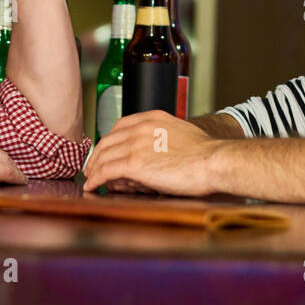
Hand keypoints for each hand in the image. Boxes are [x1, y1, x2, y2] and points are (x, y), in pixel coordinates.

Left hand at [81, 111, 225, 197]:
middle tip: (92, 167)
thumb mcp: (181, 134)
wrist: (214, 161)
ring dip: (94, 169)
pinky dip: (96, 179)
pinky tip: (93, 186)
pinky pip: (106, 171)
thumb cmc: (205, 154)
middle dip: (97, 156)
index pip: (120, 126)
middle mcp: (140, 128)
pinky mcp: (134, 164)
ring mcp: (136, 145)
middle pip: (108, 141)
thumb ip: (163, 138)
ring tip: (91, 179)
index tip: (105, 150)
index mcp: (152, 118)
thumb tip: (155, 154)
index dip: (109, 140)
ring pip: (104, 156)